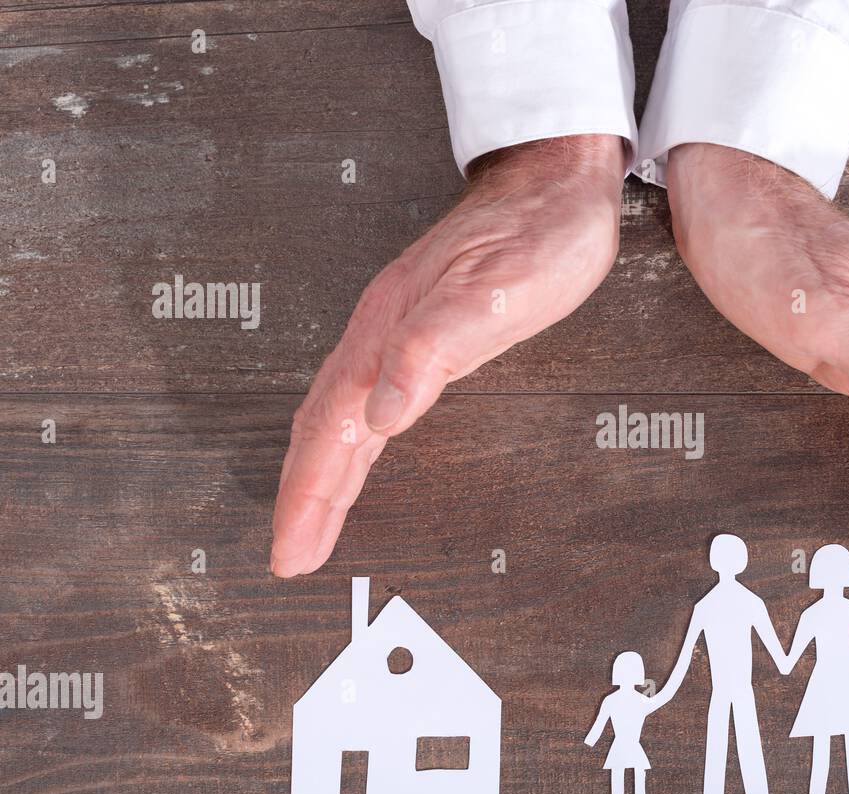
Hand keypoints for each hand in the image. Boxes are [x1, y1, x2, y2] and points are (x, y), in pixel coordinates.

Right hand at [271, 135, 625, 576]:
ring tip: (308, 525)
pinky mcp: (424, 331)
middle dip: (304, 496)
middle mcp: (385, 332)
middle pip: (327, 428)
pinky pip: (370, 399)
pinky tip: (358, 456)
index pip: (335, 427)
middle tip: (290, 556)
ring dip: (323, 475)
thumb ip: (438, 348)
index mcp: (391, 328)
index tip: (293, 548)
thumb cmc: (540, 231)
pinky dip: (354, 443)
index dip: (310, 491)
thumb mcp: (499, 292)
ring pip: (344, 417)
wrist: (557, 179)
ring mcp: (400, 331)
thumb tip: (383, 414)